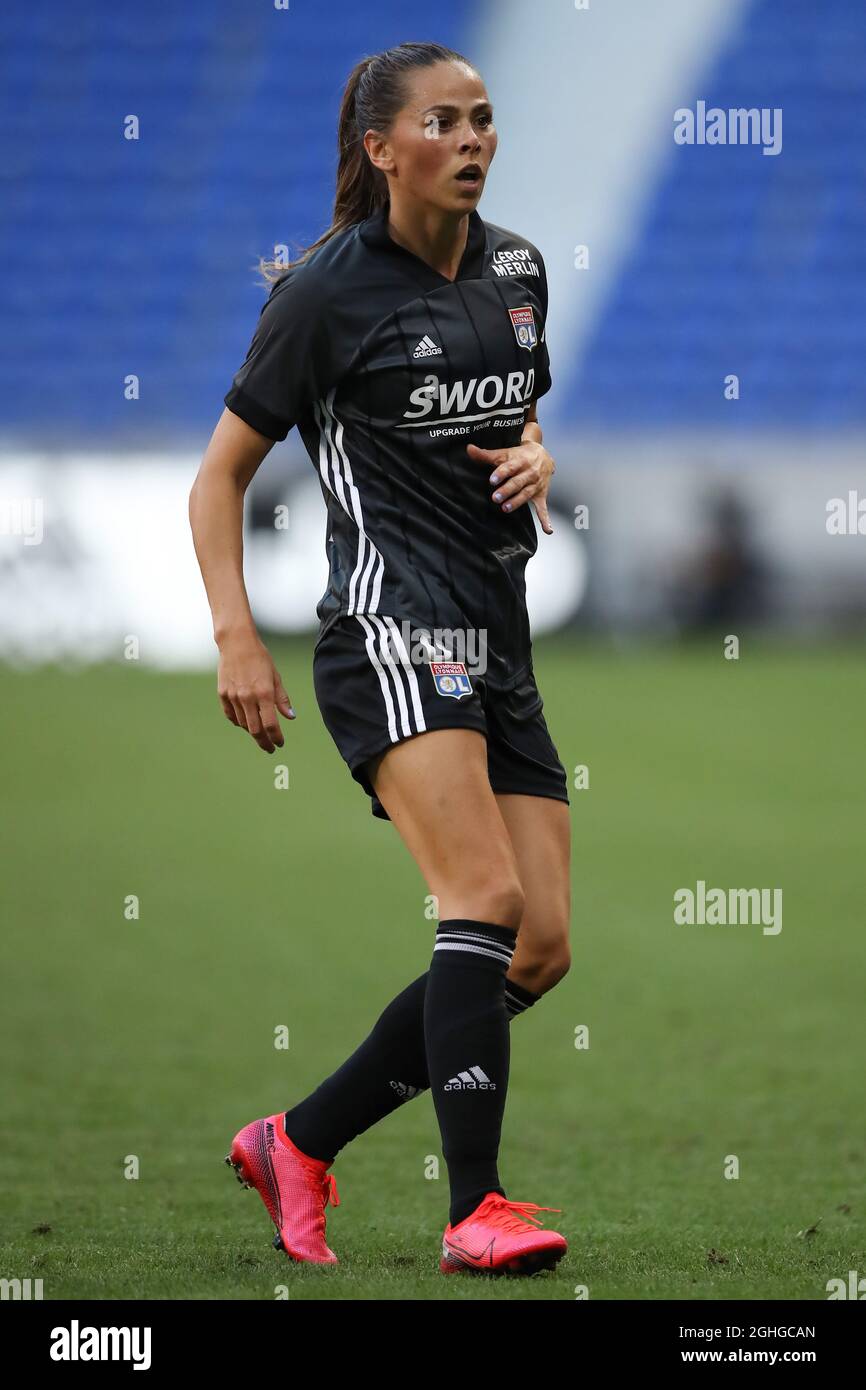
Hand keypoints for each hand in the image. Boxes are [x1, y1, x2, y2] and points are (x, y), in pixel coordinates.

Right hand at [216, 628, 293, 752]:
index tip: (280, 744)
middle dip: (264, 742)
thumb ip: (282, 699)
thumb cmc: (260, 658)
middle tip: (270, 748)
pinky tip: (245, 723)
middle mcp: (247, 697)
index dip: (276, 738)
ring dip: (252, 731)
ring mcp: (233, 696)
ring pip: (243, 724)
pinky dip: (239, 722)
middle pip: (255, 730)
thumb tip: (291, 717)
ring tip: (260, 733)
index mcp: (264, 693)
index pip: (271, 725)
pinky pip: (231, 715)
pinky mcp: (222, 694)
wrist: (236, 643)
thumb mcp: (275, 676)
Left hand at [466, 439, 554, 533]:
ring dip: (517, 502)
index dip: (501, 473)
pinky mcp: (540, 495)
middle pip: (518, 482)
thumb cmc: (519, 456)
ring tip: (505, 508)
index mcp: (520, 461)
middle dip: (507, 490)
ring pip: (526, 494)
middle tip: (495, 498)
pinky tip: (547, 529)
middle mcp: (530, 473)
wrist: (543, 455)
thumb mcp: (504, 453)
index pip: (510, 467)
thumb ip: (486, 455)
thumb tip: (469, 449)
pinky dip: (546, 519)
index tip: (492, 480)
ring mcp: (536, 485)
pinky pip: (543, 508)